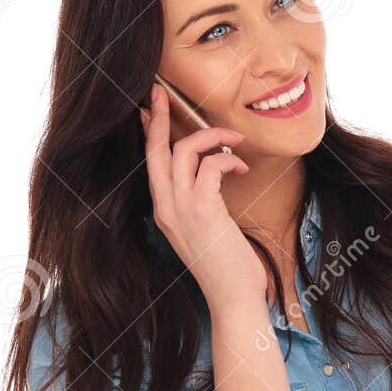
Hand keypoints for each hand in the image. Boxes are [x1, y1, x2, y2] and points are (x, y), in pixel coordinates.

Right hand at [140, 82, 266, 309]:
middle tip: (164, 93)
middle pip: (156, 150)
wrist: (233, 297)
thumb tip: (207, 175)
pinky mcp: (204, 211)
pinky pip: (210, 166)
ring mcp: (182, 209)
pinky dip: (228, 159)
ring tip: (235, 142)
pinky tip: (241, 168)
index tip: (150, 109)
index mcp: (163, 212)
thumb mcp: (204, 231)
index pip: (151, 164)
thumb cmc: (226, 267)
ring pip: (184, 151)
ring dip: (213, 137)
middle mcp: (166, 208)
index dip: (150, 133)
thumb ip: (199, 204)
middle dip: (161, 117)